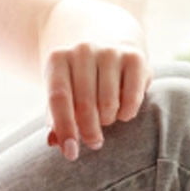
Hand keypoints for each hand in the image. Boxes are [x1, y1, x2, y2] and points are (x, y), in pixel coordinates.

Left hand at [44, 40, 152, 159]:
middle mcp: (83, 50)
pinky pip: (131, 99)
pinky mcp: (135, 57)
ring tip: (106, 119)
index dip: (65, 128)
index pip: (59, 99)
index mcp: (58, 58)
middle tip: (94, 142)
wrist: (107, 37)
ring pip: (108, 104)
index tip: (71, 152)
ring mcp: (110, 51)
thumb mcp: (64, 89)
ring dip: (108, 120)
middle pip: (84, 104)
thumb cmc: (80, 75)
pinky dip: (127, 113)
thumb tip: (54, 142)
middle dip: (89, 132)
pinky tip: (122, 111)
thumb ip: (57, 116)